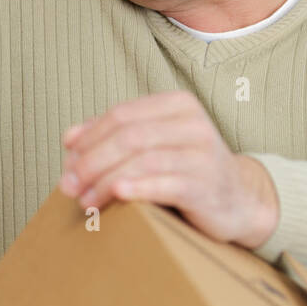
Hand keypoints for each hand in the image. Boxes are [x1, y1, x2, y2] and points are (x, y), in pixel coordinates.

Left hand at [59, 90, 278, 249]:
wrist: (239, 200)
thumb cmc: (187, 170)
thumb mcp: (155, 144)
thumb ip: (115, 136)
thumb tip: (69, 139)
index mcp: (178, 105)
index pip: (122, 115)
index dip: (89, 136)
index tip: (67, 159)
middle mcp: (193, 124)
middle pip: (129, 136)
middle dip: (91, 161)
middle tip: (68, 184)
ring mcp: (202, 154)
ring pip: (142, 160)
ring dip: (105, 180)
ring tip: (83, 200)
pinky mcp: (206, 186)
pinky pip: (165, 184)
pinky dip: (137, 188)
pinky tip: (116, 194)